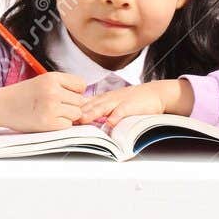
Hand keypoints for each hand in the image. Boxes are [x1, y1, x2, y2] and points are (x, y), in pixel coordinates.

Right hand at [0, 70, 86, 132]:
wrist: (1, 106)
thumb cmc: (23, 95)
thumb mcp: (43, 82)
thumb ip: (63, 88)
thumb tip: (89, 102)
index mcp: (52, 77)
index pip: (81, 85)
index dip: (76, 92)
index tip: (65, 96)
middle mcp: (53, 91)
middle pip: (81, 101)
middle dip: (72, 106)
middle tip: (55, 107)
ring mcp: (51, 107)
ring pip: (77, 114)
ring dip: (68, 116)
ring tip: (52, 114)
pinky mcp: (48, 123)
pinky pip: (68, 125)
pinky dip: (61, 125)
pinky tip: (48, 121)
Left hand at [76, 78, 192, 128]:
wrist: (156, 94)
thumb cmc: (136, 100)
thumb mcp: (116, 104)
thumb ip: (102, 111)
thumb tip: (86, 119)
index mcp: (104, 98)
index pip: (85, 103)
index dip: (74, 109)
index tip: (61, 114)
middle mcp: (109, 99)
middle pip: (90, 105)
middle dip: (77, 111)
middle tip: (65, 118)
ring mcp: (119, 102)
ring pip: (102, 107)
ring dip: (91, 113)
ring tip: (81, 120)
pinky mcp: (131, 106)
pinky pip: (121, 112)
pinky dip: (114, 118)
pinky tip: (109, 124)